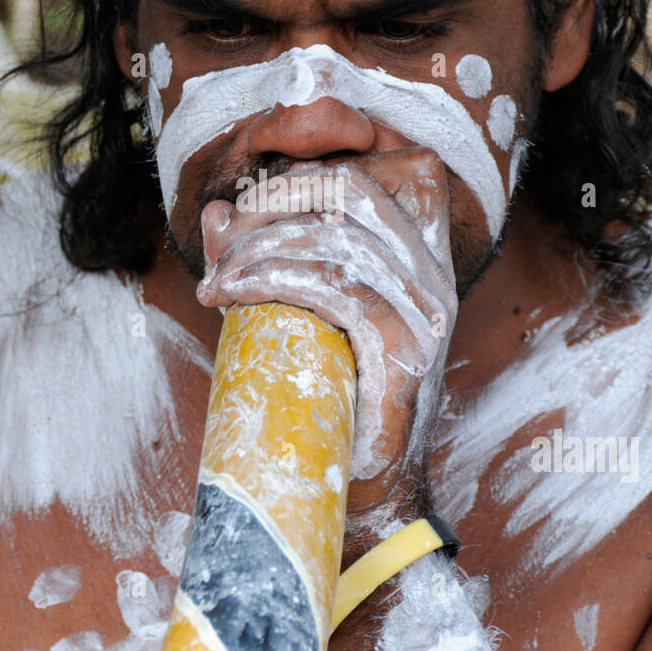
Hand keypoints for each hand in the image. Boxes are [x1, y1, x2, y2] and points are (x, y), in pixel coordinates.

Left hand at [196, 149, 457, 514]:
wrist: (365, 484)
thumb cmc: (332, 391)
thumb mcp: (298, 306)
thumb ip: (263, 254)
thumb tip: (216, 210)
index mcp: (422, 252)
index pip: (390, 168)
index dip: (321, 166)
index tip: (260, 200)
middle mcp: (435, 271)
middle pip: (353, 189)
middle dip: (274, 202)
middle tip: (225, 243)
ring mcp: (428, 308)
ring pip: (335, 237)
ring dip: (258, 250)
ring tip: (216, 280)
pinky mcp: (408, 349)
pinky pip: (333, 288)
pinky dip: (268, 282)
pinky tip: (229, 296)